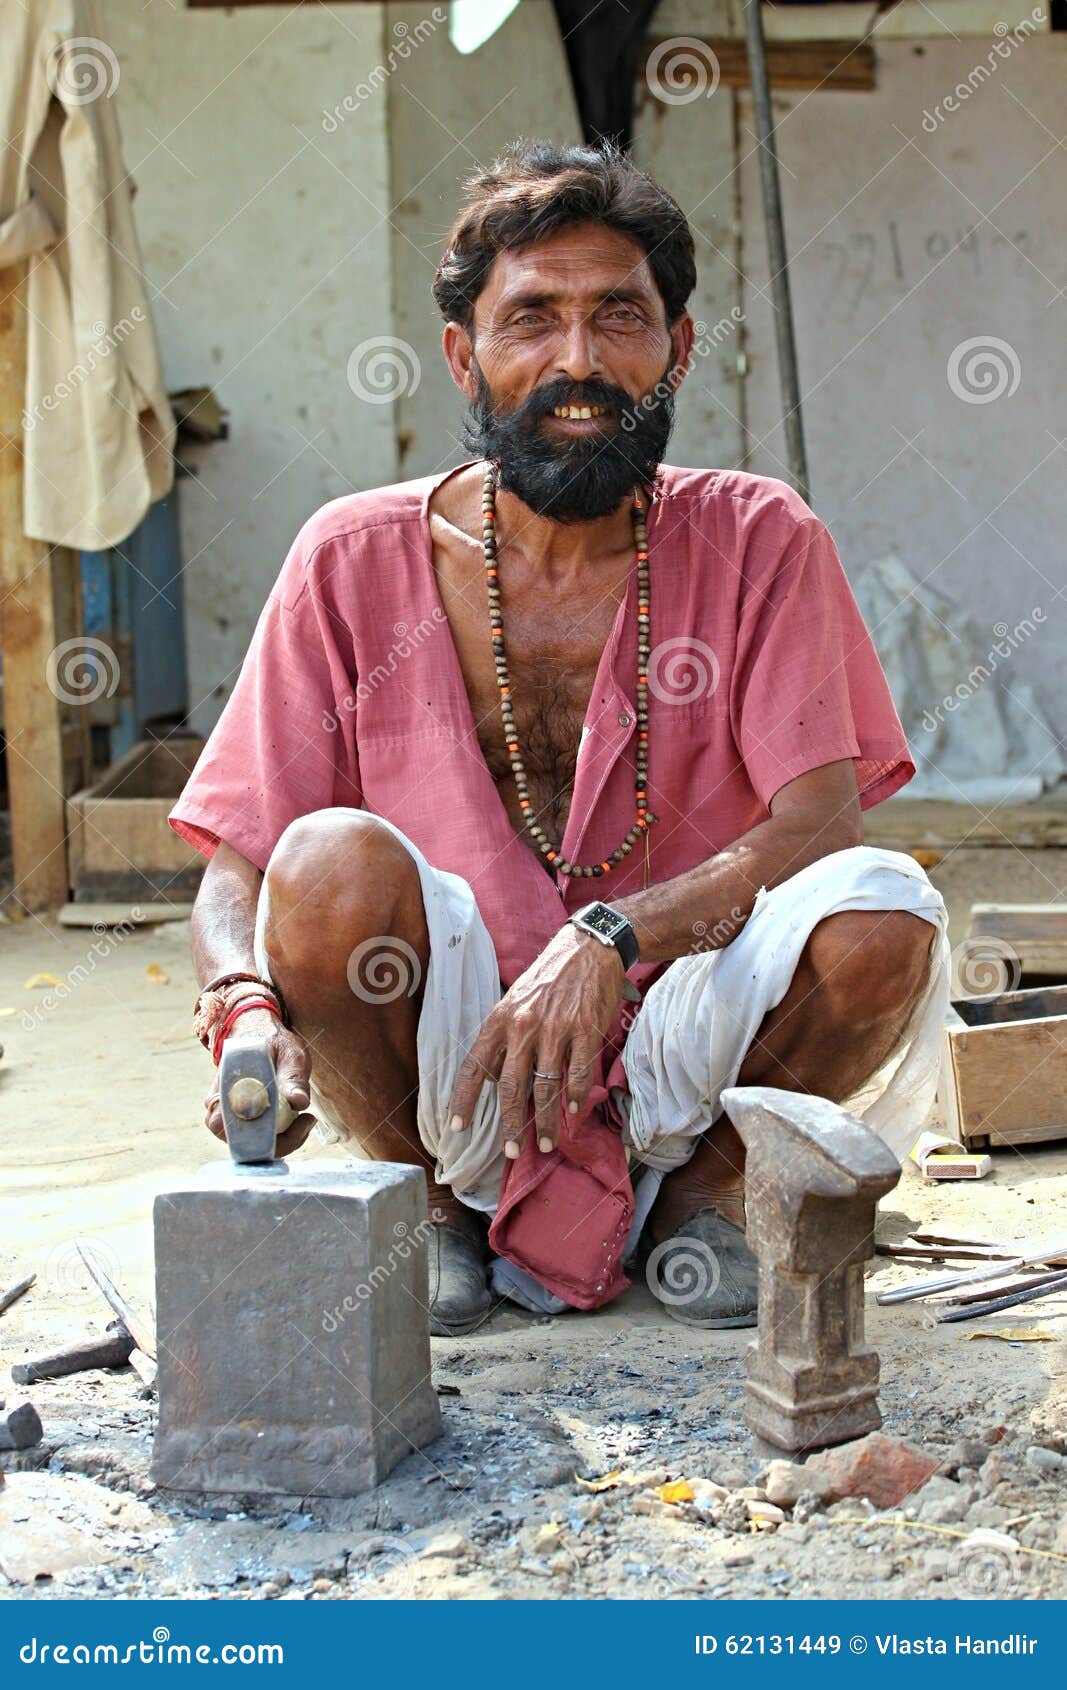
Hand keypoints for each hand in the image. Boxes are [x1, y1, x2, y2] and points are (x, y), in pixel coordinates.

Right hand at [204, 1009, 315, 1156]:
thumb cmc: (272, 1042)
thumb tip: (299, 1102)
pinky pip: (260, 1140)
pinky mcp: (244, 1122)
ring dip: (284, 1138)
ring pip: (254, 1146)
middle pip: (244, 1145)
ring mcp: (230, 1118)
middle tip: (308, 1121)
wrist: (260, 1036)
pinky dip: (282, 1135)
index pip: (228, 1129)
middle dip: (281, 1141)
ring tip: (306, 1118)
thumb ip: (292, 1076)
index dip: (262, 1136)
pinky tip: (299, 1120)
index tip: (298, 1120)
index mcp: (222, 1090)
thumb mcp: (289, 1052)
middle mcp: (219, 1110)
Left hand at [448, 926, 624, 1158]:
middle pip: (512, 1087)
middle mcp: (524, 1026)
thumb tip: (496, 1080)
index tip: (457, 1127)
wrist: (587, 949)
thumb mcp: (514, 1002)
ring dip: (546, 1121)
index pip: (476, 1066)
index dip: (465, 1100)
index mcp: (500, 1020)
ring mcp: (556, 1029)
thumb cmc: (548, 979)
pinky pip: (578, 1073)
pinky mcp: (585, 1030)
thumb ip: (504, 1039)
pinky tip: (574, 1111)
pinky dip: (576, 1097)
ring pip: (546, 1088)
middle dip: (510, 1124)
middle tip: (510, 1150)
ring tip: (546, 1143)